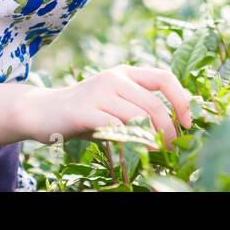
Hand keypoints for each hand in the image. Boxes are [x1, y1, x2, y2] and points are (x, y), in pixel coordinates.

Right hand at [13, 64, 193, 150]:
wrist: (42, 112)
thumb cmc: (85, 113)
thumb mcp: (114, 104)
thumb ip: (138, 109)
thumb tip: (173, 130)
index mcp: (125, 73)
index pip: (164, 78)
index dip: (181, 100)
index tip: (187, 123)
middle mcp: (114, 78)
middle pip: (153, 103)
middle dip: (168, 129)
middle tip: (171, 147)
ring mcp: (98, 92)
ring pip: (137, 116)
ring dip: (152, 139)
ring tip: (155, 153)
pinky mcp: (85, 111)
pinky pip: (116, 128)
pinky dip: (130, 144)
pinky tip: (134, 155)